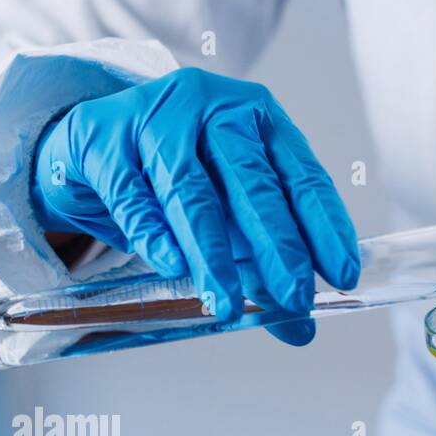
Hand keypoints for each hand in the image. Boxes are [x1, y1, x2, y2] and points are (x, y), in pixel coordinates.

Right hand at [31, 66, 359, 346]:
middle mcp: (210, 107)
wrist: (92, 146)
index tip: (343, 274)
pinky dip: (153, 234)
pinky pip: (131, 193)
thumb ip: (263, 269)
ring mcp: (153, 116)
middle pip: (252, 182)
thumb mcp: (228, 217)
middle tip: (296, 297)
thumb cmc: (174, 181)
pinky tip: (172, 266)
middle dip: (278, 246)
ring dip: (212, 253)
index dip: (325, 227)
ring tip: (228, 302)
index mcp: (257, 121)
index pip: (301, 176)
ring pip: (190, 190)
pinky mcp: (101, 137)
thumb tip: (299, 328)